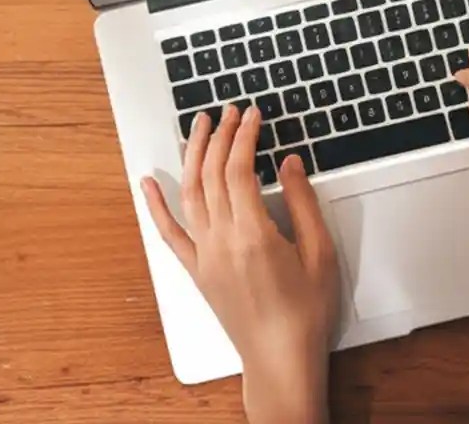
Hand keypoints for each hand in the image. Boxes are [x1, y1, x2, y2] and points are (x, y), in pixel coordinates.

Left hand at [142, 105, 338, 423]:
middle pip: (213, 174)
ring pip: (190, 194)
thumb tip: (289, 163)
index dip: (244, 136)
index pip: (239, 169)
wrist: (280, 357)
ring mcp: (205, 256)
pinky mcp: (197, 271)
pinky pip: (169, 233)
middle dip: (220, 136)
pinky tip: (148, 183)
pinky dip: (156, 205)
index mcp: (254, 234)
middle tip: (229, 111)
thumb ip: (303, 203)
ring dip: (192, 155)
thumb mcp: (320, 253)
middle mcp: (222, 241)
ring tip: (197, 127)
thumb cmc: (306, 312)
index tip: (252, 115)